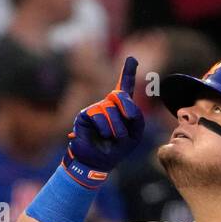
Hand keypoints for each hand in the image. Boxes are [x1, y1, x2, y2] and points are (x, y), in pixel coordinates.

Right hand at [62, 56, 144, 189]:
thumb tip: (123, 102)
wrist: (98, 163)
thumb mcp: (135, 134)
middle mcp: (108, 105)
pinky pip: (98, 115)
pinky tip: (104, 136)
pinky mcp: (84, 115)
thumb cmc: (118, 149)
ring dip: (117, 126)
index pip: (124, 86)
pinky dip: (105, 128)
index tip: (132, 58)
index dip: (128, 72)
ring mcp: (95, 108)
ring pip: (110, 108)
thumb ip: (136, 117)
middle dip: (128, 107)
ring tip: (114, 138)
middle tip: (130, 119)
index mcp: (121, 108)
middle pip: (120, 94)